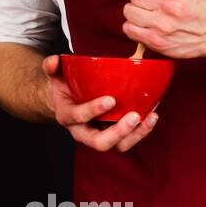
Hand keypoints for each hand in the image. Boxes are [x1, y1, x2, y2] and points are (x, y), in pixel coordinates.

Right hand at [41, 55, 157, 152]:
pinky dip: (142, 130)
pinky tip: (152, 116)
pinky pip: (128, 140)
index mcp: (67, 116)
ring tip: (149, 118)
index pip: (78, 117)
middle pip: (99, 143)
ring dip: (135, 134)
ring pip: (117, 146)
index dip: (93, 110)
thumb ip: (52, 67)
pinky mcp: (113, 138)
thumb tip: (54, 60)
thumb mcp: (56, 76)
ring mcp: (99, 137)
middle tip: (134, 116)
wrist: (69, 103)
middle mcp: (82, 132)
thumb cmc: (65, 87)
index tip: (110, 99)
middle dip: (118, 132)